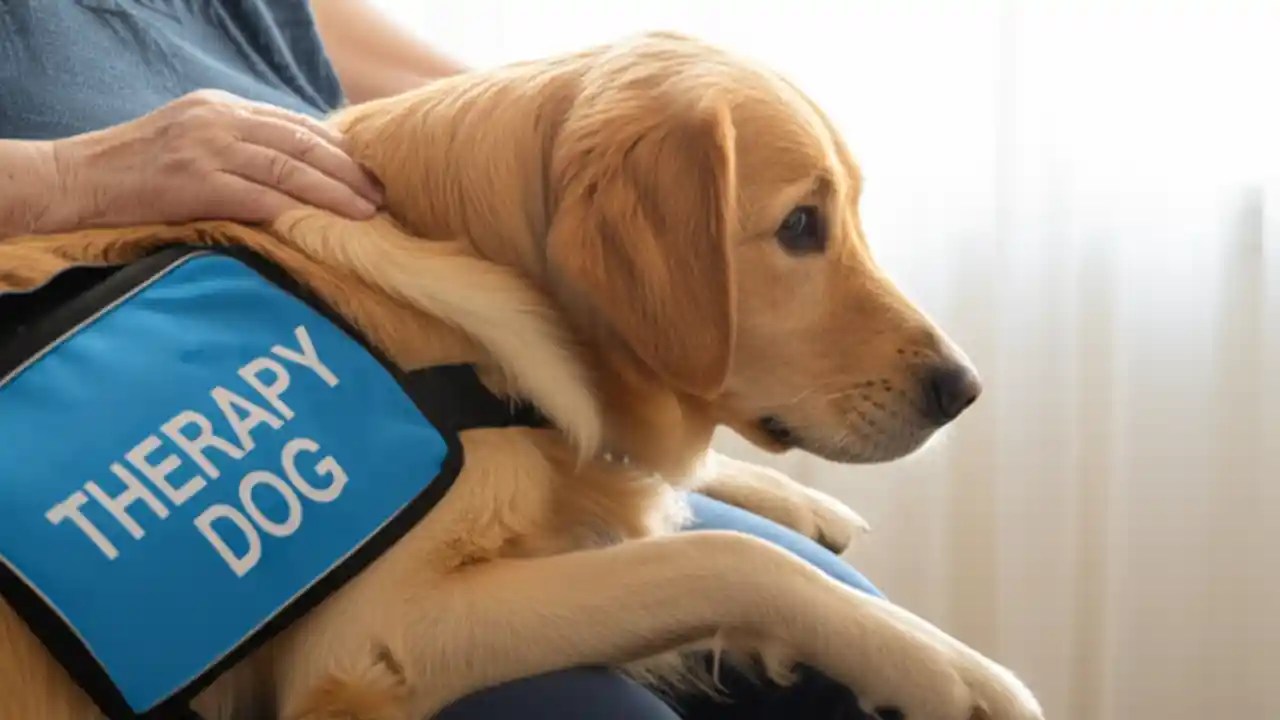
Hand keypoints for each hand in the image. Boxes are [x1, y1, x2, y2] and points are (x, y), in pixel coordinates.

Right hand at [42, 90, 383, 231]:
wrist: (77, 180)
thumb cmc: (136, 170)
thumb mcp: (192, 141)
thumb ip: (238, 148)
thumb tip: (293, 174)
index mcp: (223, 108)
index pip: (295, 124)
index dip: (337, 150)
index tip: (368, 172)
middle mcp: (220, 121)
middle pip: (302, 143)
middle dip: (347, 170)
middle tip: (381, 195)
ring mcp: (207, 149)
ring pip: (288, 169)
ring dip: (333, 193)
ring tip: (365, 213)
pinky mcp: (194, 182)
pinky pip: (256, 197)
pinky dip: (292, 211)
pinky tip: (319, 226)